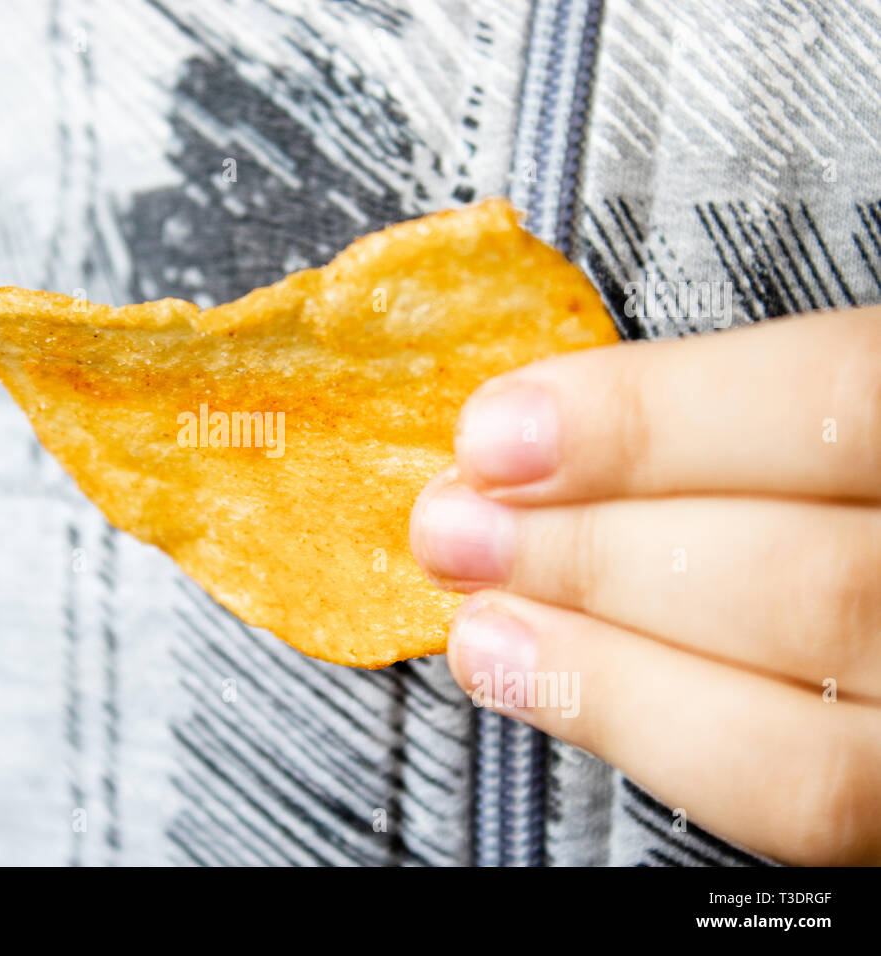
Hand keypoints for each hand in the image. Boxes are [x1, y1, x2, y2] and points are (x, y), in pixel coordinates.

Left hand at [409, 308, 880, 864]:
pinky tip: (537, 680)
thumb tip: (529, 435)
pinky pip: (798, 808)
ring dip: (595, 666)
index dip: (650, 420)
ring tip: (483, 616)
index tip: (501, 431)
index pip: (839, 400)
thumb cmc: (845, 482)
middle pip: (807, 582)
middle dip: (590, 555)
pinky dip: (639, 735)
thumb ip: (727, 425)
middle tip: (460, 529)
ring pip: (803, 742)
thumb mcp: (827, 425)